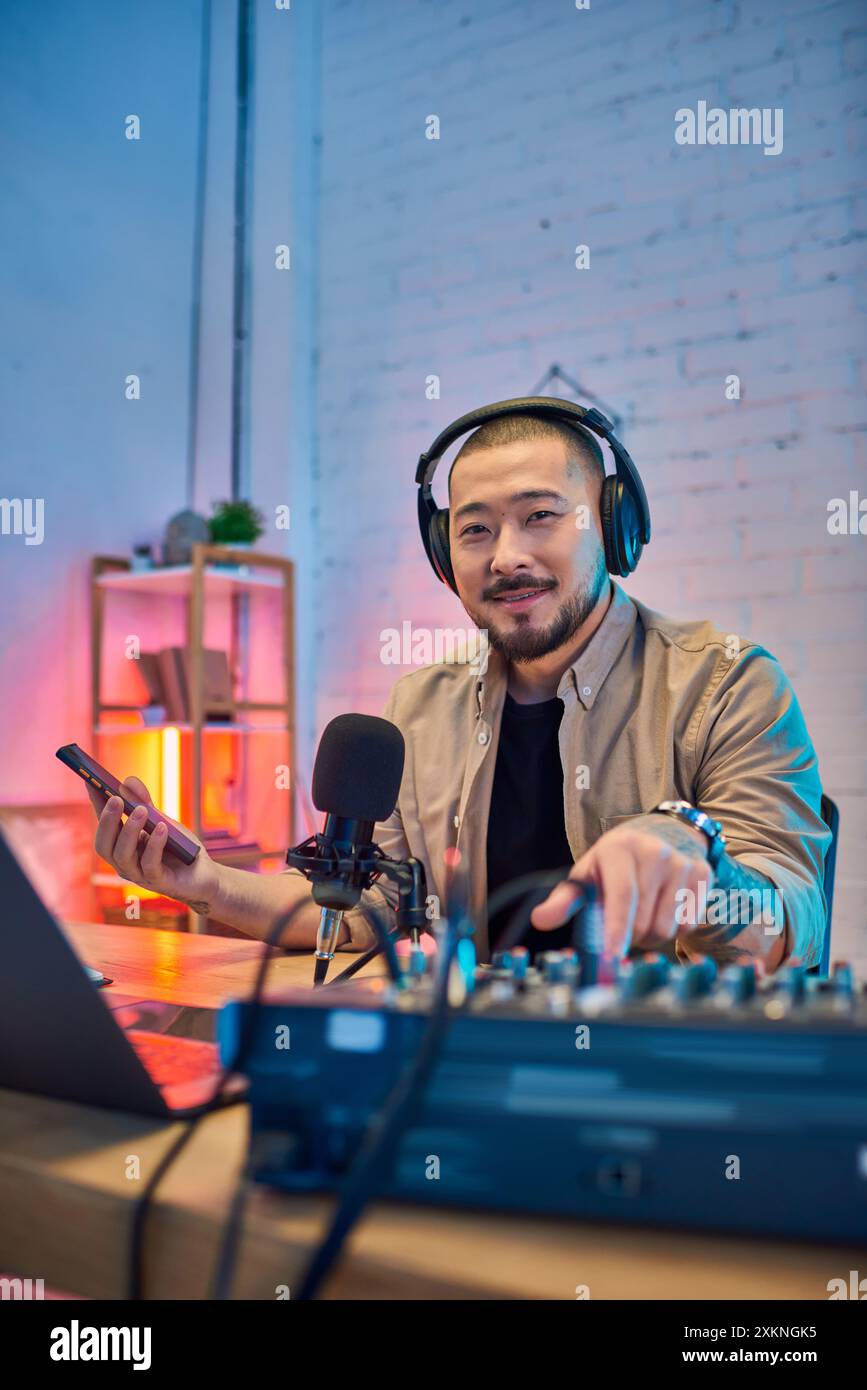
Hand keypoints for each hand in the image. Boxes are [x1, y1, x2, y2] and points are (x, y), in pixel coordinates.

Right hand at [87, 775, 219, 911]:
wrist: (204, 873)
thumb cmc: (180, 848)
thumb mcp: (162, 820)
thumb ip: (144, 803)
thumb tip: (127, 781)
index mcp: (122, 847)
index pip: (103, 826)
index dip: (96, 805)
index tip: (91, 781)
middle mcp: (125, 863)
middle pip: (104, 846)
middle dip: (108, 821)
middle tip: (115, 799)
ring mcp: (140, 875)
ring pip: (123, 856)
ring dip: (130, 831)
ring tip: (141, 810)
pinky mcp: (159, 882)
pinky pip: (150, 864)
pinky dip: (154, 844)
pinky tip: (161, 828)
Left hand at [530, 820, 711, 957]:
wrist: (657, 837)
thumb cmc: (613, 866)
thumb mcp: (586, 877)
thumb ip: (564, 901)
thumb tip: (540, 920)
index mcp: (620, 849)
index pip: (621, 895)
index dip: (617, 929)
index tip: (612, 956)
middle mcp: (654, 852)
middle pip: (643, 920)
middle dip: (630, 935)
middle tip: (622, 924)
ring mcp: (682, 863)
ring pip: (667, 927)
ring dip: (652, 934)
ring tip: (643, 914)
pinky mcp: (703, 874)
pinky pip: (688, 924)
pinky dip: (674, 927)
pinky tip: (664, 909)